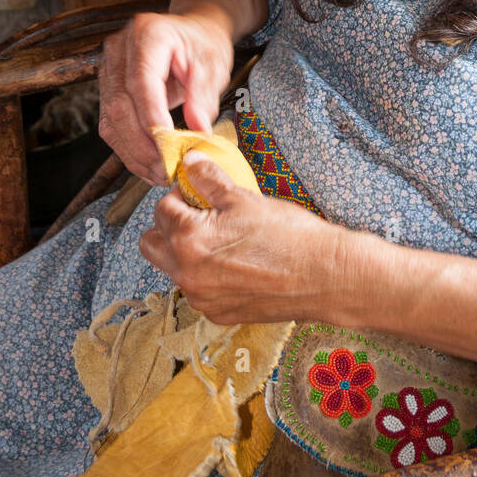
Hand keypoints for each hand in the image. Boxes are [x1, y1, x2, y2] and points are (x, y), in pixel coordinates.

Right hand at [98, 12, 234, 183]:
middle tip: (167, 169)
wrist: (191, 33)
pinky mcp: (107, 89)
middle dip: (143, 144)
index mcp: (147, 33)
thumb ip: (204, 94)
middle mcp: (119, 50)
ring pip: (110, 121)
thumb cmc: (203, 44)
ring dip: (134, 153)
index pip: (141, 81)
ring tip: (161, 173)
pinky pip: (112, 126)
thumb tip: (199, 130)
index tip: (168, 146)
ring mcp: (108, 70)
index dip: (151, 116)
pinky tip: (149, 165)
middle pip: (119, 105)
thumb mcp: (214, 63)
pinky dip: (130, 149)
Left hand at [138, 153, 353, 323]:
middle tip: (199, 215)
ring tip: (221, 239)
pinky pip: (197, 290)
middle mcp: (186, 274)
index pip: (161, 209)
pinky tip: (236, 264)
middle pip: (151, 244)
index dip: (180, 195)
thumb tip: (191, 162)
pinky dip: (207, 275)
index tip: (198, 191)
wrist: (325, 276)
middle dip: (168, 226)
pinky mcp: (218, 314)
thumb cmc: (289, 236)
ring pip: (173, 269)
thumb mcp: (245, 198)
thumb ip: (209, 179)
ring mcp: (201, 299)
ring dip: (185, 252)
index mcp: (188, 240)